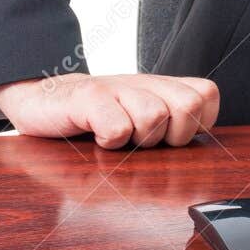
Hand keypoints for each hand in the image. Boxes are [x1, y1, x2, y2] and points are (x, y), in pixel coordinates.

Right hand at [0, 73, 220, 148]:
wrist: (43, 101)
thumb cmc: (98, 119)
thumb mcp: (140, 118)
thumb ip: (172, 126)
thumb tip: (200, 167)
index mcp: (163, 88)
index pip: (206, 95)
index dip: (196, 122)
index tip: (169, 135)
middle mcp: (145, 83)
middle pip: (188, 106)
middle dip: (170, 135)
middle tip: (143, 139)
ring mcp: (117, 87)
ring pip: (154, 117)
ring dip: (136, 139)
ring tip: (117, 137)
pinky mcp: (89, 97)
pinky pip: (117, 128)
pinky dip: (109, 141)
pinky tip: (97, 137)